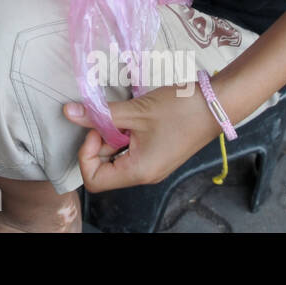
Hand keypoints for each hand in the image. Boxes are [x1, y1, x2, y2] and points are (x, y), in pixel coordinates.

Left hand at [62, 82, 222, 191]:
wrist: (217, 104)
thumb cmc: (180, 109)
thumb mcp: (135, 111)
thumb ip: (100, 114)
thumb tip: (68, 112)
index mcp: (138, 171)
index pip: (94, 180)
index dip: (86, 154)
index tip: (96, 129)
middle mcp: (144, 174)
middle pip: (103, 169)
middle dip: (97, 142)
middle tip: (105, 117)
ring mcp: (151, 165)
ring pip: (116, 157)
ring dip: (110, 135)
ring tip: (121, 114)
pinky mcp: (156, 153)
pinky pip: (129, 150)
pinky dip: (122, 134)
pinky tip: (130, 115)